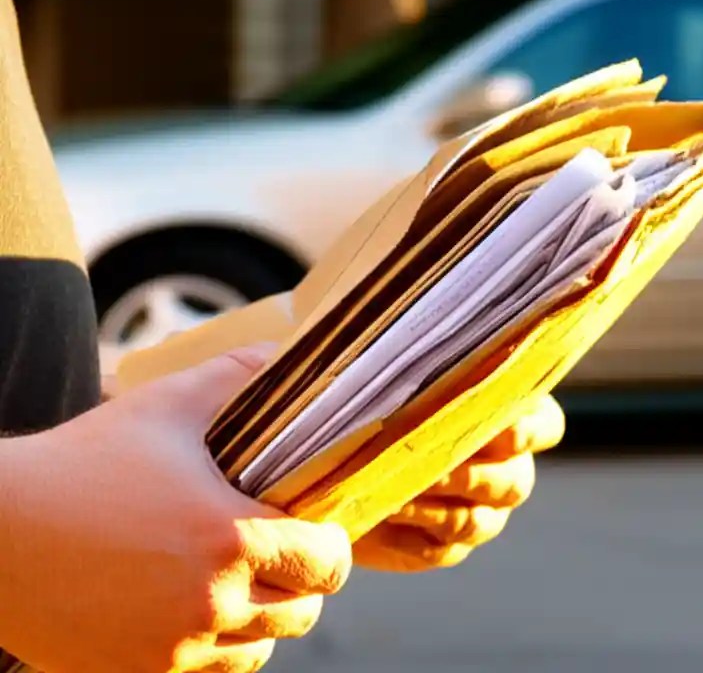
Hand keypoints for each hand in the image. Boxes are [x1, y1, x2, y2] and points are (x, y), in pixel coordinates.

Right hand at [0, 344, 352, 672]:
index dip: (331, 544)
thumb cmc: (79, 463)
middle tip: (281, 555)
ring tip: (239, 584)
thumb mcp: (163, 407)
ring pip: (258, 651)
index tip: (315, 529)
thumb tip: (280, 353)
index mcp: (230, 538)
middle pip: (303, 612)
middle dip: (302, 582)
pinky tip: (197, 614)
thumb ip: (233, 377)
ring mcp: (173, 648)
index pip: (328, 562)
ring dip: (260, 620)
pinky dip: (214, 650)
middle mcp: (209, 602)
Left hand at [353, 395, 563, 571]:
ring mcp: (484, 514)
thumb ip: (437, 381)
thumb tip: (443, 375)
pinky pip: (442, 549)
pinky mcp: (448, 546)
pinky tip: (385, 515)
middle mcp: (509, 470)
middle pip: (514, 482)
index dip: (531, 431)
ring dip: (436, 510)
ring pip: (477, 522)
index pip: (546, 427)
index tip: (501, 429)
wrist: (346, 451)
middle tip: (430, 469)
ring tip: (396, 497)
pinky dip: (412, 535)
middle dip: (472, 477)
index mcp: (515, 419)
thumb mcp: (411, 382)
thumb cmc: (388, 400)